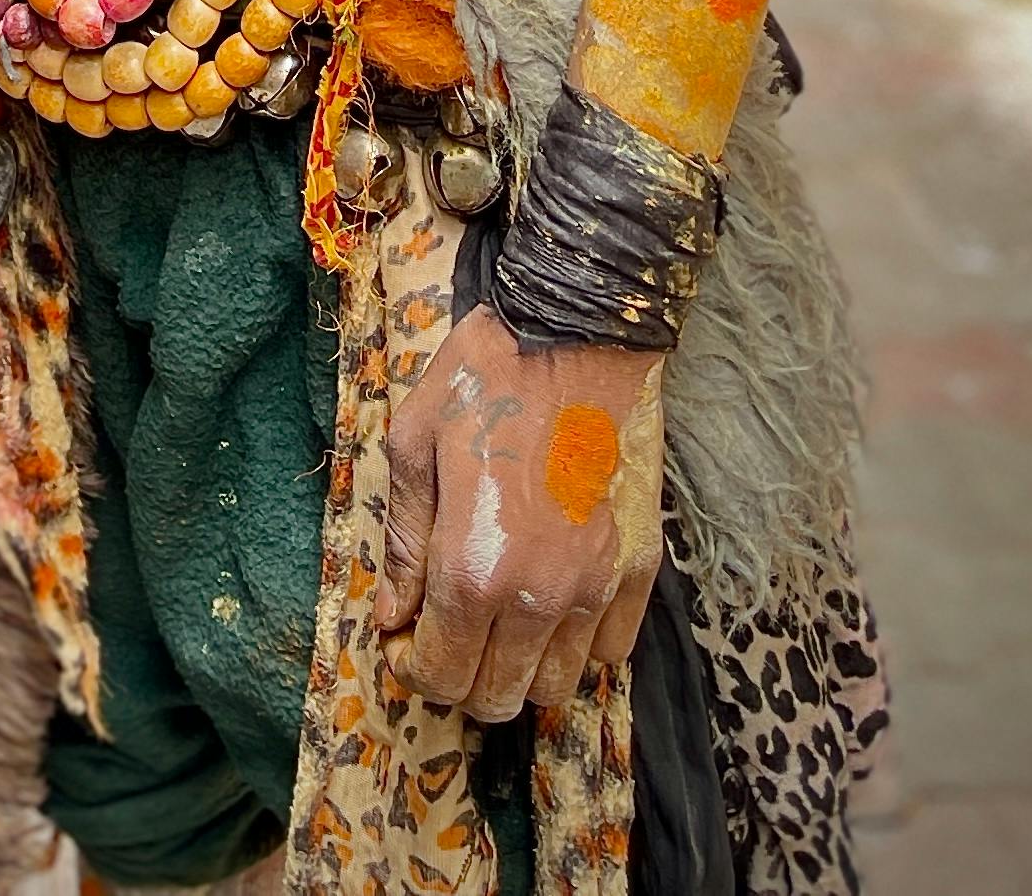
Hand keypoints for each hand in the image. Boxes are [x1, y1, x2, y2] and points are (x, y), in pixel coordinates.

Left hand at [374, 302, 663, 719]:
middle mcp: (539, 595)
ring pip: (558, 687)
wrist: (574, 335)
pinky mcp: (639, 567)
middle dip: (462, 677)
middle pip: (500, 696)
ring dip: (521, 669)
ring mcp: (596, 586)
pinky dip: (576, 645)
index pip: (441, 674)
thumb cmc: (482, 381)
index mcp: (473, 567)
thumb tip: (391, 614)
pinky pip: (610, 651)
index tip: (405, 637)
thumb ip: (402, 543)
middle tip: (445, 631)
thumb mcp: (413, 446)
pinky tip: (550, 602)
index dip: (412, 668)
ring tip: (498, 620)